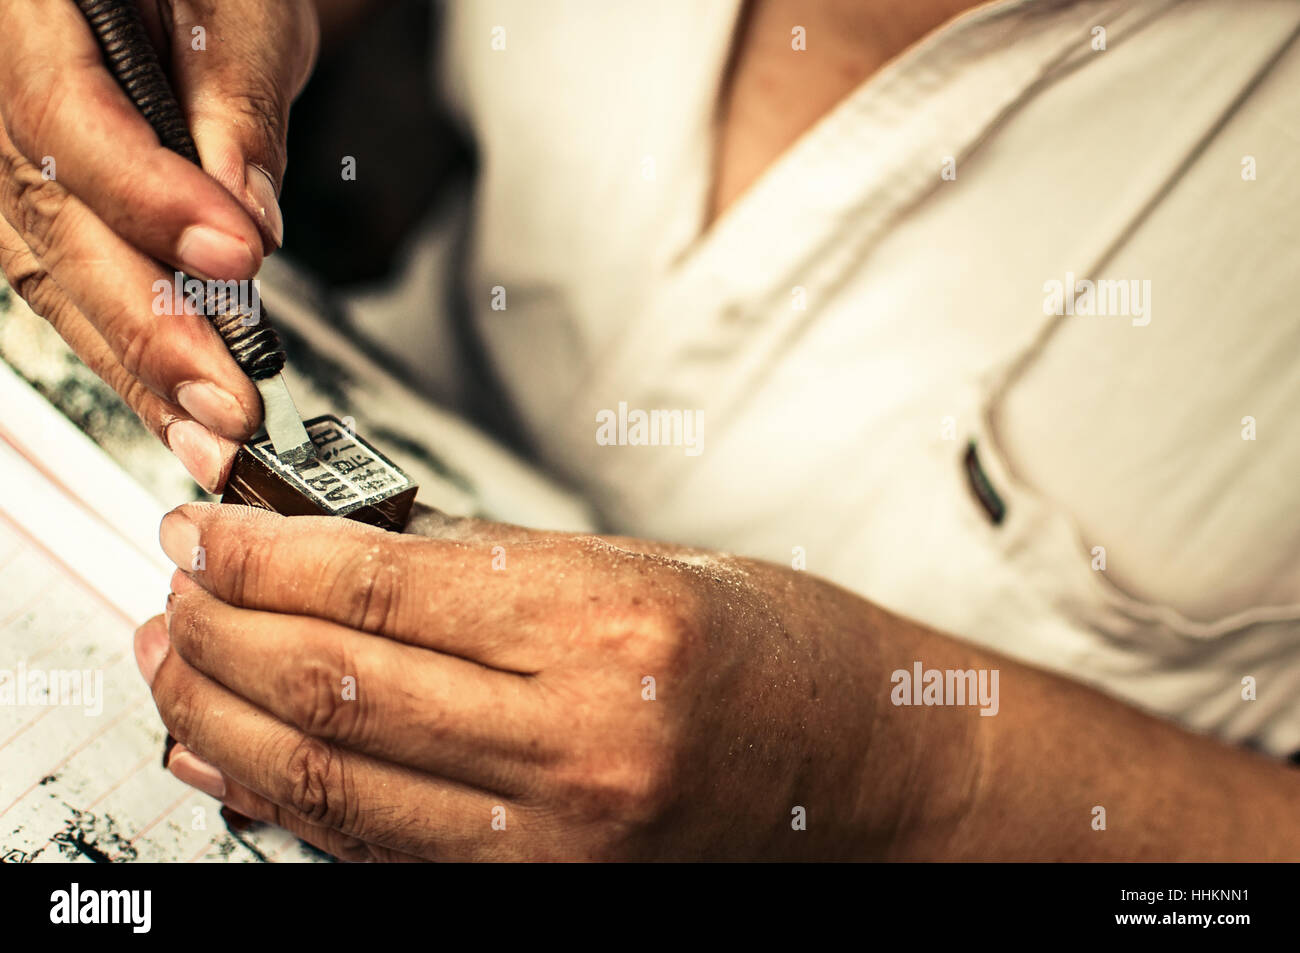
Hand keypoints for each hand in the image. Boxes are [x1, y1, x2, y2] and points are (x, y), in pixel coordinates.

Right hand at [0, 0, 318, 489]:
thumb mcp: (237, 5)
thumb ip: (236, 100)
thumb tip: (249, 216)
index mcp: (22, 9)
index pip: (65, 117)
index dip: (148, 197)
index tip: (237, 253)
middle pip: (48, 223)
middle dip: (148, 327)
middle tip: (229, 402)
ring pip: (50, 276)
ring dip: (138, 368)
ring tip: (210, 436)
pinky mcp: (27, 211)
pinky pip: (61, 287)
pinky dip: (126, 353)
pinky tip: (176, 408)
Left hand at [133, 503, 928, 860]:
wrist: (865, 762)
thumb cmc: (775, 650)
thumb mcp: (636, 566)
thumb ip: (485, 571)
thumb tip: (344, 555)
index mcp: (612, 628)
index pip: (380, 587)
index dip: (265, 554)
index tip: (210, 528)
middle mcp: (581, 745)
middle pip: (335, 686)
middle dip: (221, 631)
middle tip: (177, 585)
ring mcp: (560, 838)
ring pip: (335, 782)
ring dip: (227, 720)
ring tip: (179, 664)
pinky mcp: (547, 890)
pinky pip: (382, 847)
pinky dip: (292, 801)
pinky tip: (241, 759)